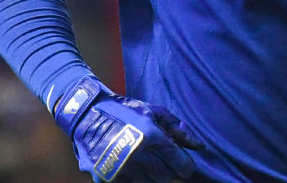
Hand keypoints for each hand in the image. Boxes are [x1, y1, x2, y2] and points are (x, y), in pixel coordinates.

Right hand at [53, 76, 203, 182]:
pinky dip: (132, 177)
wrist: (86, 114)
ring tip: (144, 160)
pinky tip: (129, 164)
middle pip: (164, 177)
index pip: (179, 163)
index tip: (185, 166)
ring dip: (150, 175)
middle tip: (162, 161)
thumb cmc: (125, 111)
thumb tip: (200, 146)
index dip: (185, 167)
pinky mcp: (104, 178)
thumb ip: (179, 130)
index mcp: (151, 137)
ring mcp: (119, 169)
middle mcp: (136, 155)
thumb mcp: (154, 112)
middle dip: (167, 170)